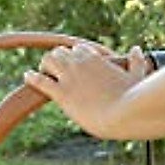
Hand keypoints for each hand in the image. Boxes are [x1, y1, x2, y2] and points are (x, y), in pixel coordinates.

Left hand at [23, 43, 150, 139]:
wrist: (122, 115)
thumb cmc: (133, 98)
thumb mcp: (137, 76)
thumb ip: (137, 62)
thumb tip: (137, 50)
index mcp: (96, 57)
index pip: (79, 49)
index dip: (75, 57)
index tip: (74, 65)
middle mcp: (80, 62)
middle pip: (60, 52)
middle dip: (57, 60)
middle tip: (55, 70)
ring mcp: (69, 77)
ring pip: (48, 60)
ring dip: (45, 65)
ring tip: (43, 72)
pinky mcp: (62, 94)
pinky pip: (40, 81)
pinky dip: (32, 78)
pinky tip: (27, 76)